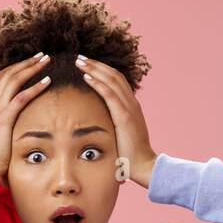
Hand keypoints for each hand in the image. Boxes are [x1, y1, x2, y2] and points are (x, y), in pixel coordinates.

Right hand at [0, 53, 52, 185]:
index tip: (31, 62)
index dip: (17, 68)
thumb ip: (7, 125)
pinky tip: (47, 81)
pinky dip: (34, 87)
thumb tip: (17, 124)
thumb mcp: (0, 135)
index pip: (2, 78)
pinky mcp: (3, 119)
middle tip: (43, 55)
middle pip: (8, 73)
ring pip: (14, 80)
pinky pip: (20, 98)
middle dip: (26, 62)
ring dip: (31, 68)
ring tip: (47, 60)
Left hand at [75, 55, 156, 188]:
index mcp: (131, 106)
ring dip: (94, 69)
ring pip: (111, 80)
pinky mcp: (124, 116)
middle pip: (114, 75)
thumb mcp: (121, 134)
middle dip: (96, 64)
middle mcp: (132, 103)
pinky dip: (97, 83)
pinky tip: (86, 77)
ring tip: (79, 62)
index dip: (102, 70)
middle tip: (79, 57)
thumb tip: (98, 123)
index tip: (87, 64)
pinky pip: (109, 94)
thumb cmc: (129, 154)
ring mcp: (130, 108)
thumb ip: (112, 124)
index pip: (117, 80)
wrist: (143, 165)